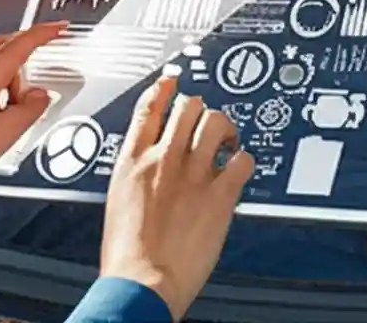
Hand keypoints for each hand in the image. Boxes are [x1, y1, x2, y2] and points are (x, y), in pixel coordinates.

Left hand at [0, 22, 67, 204]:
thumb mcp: (3, 136)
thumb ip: (28, 111)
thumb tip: (40, 96)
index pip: (19, 45)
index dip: (43, 34)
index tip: (59, 27)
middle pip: (1, 44)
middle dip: (26, 49)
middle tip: (41, 66)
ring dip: (9, 68)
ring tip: (17, 99)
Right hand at [99, 77, 253, 320]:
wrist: (141, 283)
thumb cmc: (127, 254)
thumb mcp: (121, 201)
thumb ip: (140, 175)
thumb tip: (154, 165)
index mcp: (132, 162)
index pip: (149, 108)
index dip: (163, 89)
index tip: (172, 82)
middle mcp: (163, 160)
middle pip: (188, 107)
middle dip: (200, 109)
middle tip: (207, 120)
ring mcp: (193, 174)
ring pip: (216, 122)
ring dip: (226, 127)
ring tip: (229, 140)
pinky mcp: (220, 194)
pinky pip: (242, 160)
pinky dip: (245, 160)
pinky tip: (241, 167)